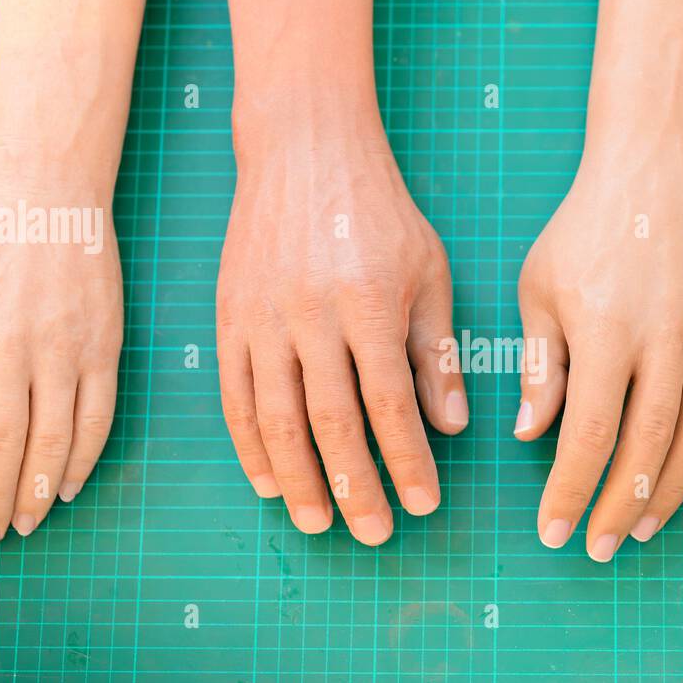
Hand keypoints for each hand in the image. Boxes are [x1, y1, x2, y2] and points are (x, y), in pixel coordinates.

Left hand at [0, 173, 122, 545]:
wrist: (46, 193)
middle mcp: (11, 347)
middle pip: (1, 445)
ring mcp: (64, 348)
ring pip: (54, 439)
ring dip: (36, 490)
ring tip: (23, 524)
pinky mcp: (105, 347)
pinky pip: (97, 417)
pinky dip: (84, 459)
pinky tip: (66, 486)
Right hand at [217, 130, 467, 545]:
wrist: (304, 148)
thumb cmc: (380, 210)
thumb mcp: (428, 271)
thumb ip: (437, 351)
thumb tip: (453, 426)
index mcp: (367, 304)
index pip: (389, 404)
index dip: (407, 461)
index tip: (425, 504)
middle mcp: (309, 316)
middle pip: (330, 424)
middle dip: (355, 487)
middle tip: (374, 534)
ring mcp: (261, 319)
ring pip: (276, 419)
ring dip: (299, 480)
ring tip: (320, 524)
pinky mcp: (229, 318)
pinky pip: (235, 396)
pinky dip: (250, 446)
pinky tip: (270, 482)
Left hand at [515, 153, 682, 561]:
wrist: (663, 163)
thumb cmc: (588, 225)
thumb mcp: (541, 287)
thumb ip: (541, 365)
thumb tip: (532, 436)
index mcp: (607, 331)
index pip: (588, 436)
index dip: (572, 491)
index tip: (554, 532)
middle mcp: (669, 339)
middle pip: (649, 448)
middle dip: (620, 506)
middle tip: (600, 546)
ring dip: (671, 492)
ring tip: (642, 527)